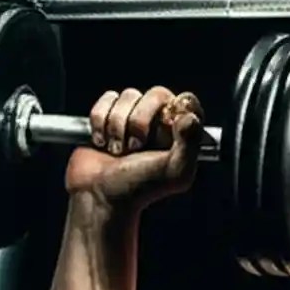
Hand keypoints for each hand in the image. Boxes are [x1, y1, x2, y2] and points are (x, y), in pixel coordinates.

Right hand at [65, 87, 205, 208]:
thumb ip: (189, 144)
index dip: (177, 109)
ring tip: (119, 150)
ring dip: (118, 125)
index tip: (167, 125)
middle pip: (156, 94)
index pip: (188, 102)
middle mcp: (161, 123)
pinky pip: (107, 98)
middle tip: (135, 147)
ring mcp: (134, 117)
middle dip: (140, 122)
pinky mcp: (109, 115)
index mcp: (182, 134)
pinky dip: (101, 121)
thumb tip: (190, 116)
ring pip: (129, 95)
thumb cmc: (139, 188)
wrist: (100, 195)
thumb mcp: (175, 171)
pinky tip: (103, 143)